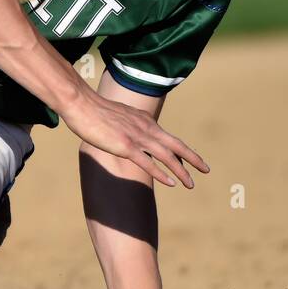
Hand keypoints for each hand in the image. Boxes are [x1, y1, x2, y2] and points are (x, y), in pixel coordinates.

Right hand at [62, 92, 207, 187]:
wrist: (81, 104)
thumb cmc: (93, 110)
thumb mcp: (116, 116)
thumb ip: (126, 124)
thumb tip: (125, 131)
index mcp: (144, 120)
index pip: (168, 138)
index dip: (181, 150)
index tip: (190, 160)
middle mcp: (146, 128)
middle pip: (176, 145)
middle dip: (193, 159)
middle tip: (206, 170)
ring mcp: (137, 137)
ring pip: (167, 156)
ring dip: (182, 171)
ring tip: (191, 184)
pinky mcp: (125, 146)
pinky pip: (149, 162)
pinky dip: (162, 174)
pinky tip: (171, 183)